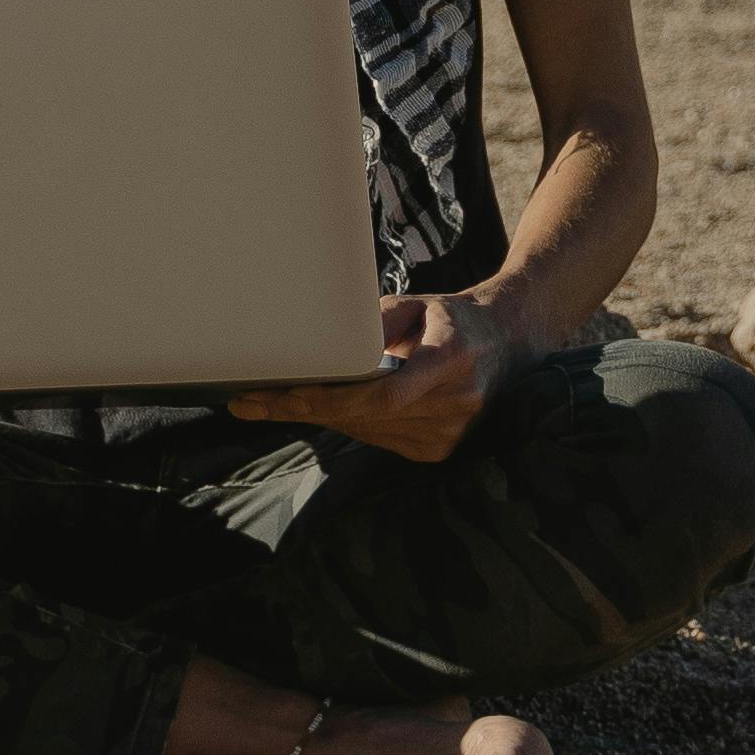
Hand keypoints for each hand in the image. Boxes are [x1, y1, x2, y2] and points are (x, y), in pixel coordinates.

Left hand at [227, 292, 507, 465]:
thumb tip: (333, 337)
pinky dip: (349, 424)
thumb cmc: (450, 317)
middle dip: (305, 408)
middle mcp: (455, 402)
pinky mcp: (439, 450)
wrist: (505, 342)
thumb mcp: (417, 303)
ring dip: (320, 417)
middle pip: (365, 417)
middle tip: (249, 401)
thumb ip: (378, 320)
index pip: (384, 395)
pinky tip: (320, 408)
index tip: (288, 395)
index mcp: (451, 358)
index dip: (334, 400)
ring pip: (366, 431)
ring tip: (269, 402)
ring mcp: (450, 433)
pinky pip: (379, 440)